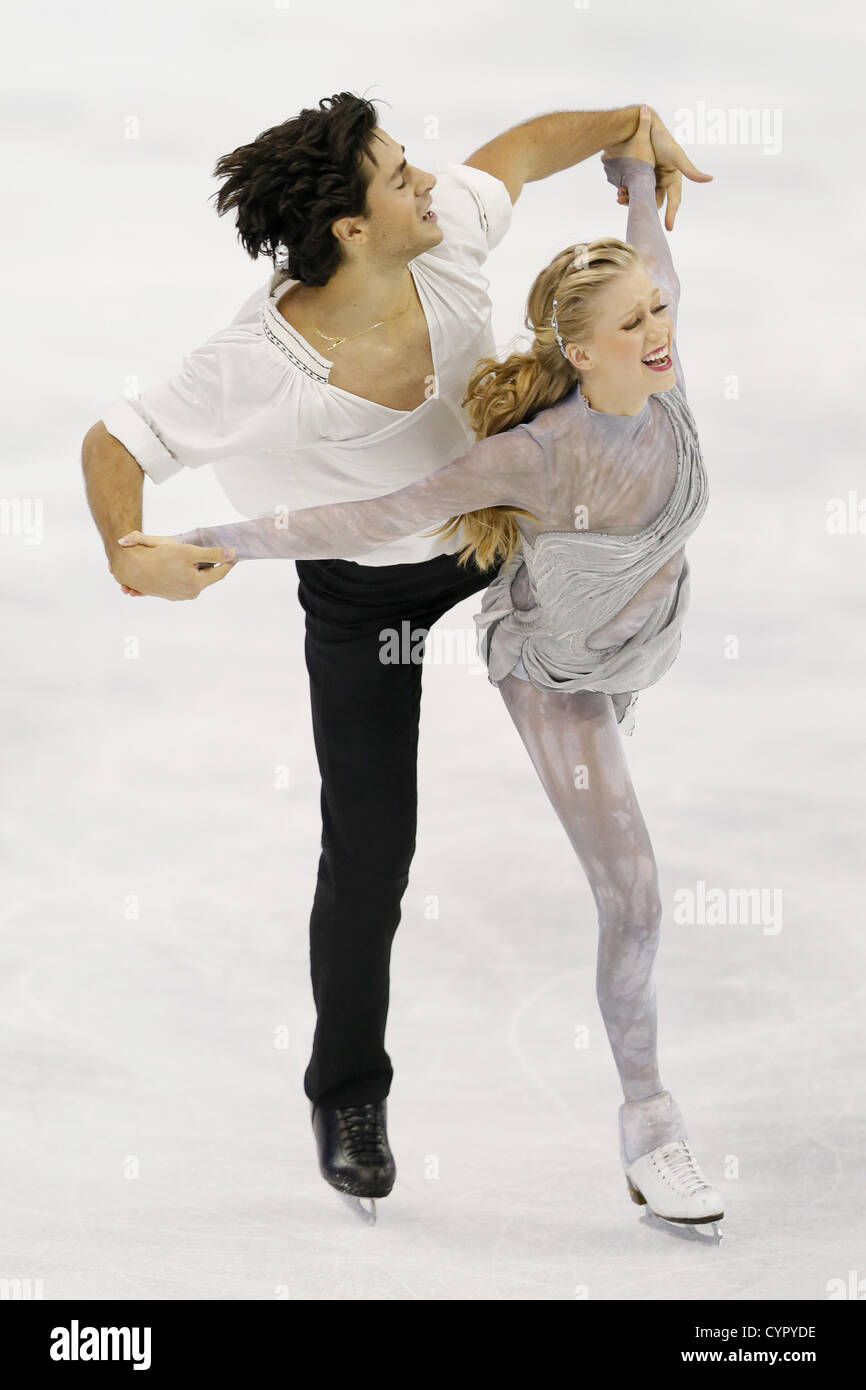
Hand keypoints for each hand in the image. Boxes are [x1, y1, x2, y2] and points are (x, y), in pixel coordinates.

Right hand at [110, 532, 236, 599]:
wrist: (133, 568)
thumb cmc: (162, 558)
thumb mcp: (190, 552)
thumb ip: (213, 554)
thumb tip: (233, 553)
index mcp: (197, 584)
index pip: (219, 573)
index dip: (227, 562)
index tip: (234, 555)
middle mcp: (189, 593)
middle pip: (206, 577)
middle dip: (210, 566)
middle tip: (216, 554)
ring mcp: (178, 595)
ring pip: (193, 580)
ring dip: (195, 570)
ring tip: (194, 558)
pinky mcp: (168, 594)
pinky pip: (180, 582)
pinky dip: (183, 574)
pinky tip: (179, 565)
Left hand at [607, 104, 712, 230]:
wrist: (643, 125)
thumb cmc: (664, 139)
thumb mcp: (678, 156)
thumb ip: (691, 170)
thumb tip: (710, 179)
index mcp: (672, 178)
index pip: (673, 200)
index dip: (671, 214)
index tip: (668, 228)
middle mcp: (661, 180)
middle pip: (655, 201)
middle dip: (646, 207)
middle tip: (638, 214)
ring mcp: (648, 179)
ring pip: (642, 197)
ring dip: (633, 200)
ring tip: (621, 198)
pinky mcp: (636, 176)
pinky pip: (632, 189)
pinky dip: (627, 192)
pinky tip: (619, 192)